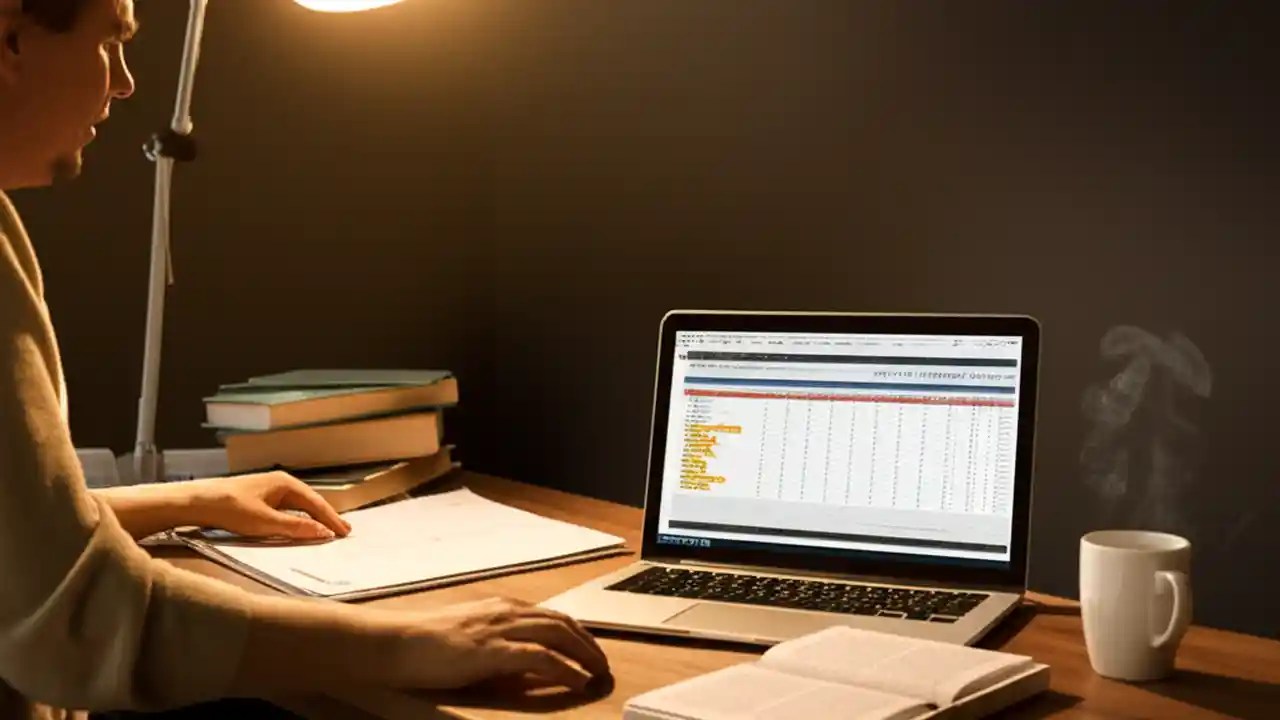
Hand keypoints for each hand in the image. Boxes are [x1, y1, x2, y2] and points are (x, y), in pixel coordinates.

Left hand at [189, 471, 350, 540]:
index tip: (345, 533)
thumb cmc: (230, 509)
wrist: (197, 502)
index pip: (316, 503)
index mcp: (286, 484)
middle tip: (343, 532)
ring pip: (299, 505)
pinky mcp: (259, 497)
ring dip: (314, 518)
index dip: (332, 519)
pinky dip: (299, 518)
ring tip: (327, 529)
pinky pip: (288, 507)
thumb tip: (324, 533)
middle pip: (310, 502)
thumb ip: (296, 528)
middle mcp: (280, 482)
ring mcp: (270, 488)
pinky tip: (301, 525)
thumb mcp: (265, 523)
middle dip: (327, 517)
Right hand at [390, 597, 610, 691]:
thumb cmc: (426, 645)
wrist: (397, 643)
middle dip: (588, 643)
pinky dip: (565, 669)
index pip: (551, 616)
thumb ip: (499, 645)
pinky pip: (541, 658)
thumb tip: (528, 664)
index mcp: (501, 608)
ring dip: (584, 654)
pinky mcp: (494, 650)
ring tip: (599, 673)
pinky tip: (578, 682)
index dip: (577, 633)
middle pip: (562, 622)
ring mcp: (501, 629)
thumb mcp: (471, 639)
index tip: (591, 650)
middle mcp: (506, 612)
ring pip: (558, 635)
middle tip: (603, 664)